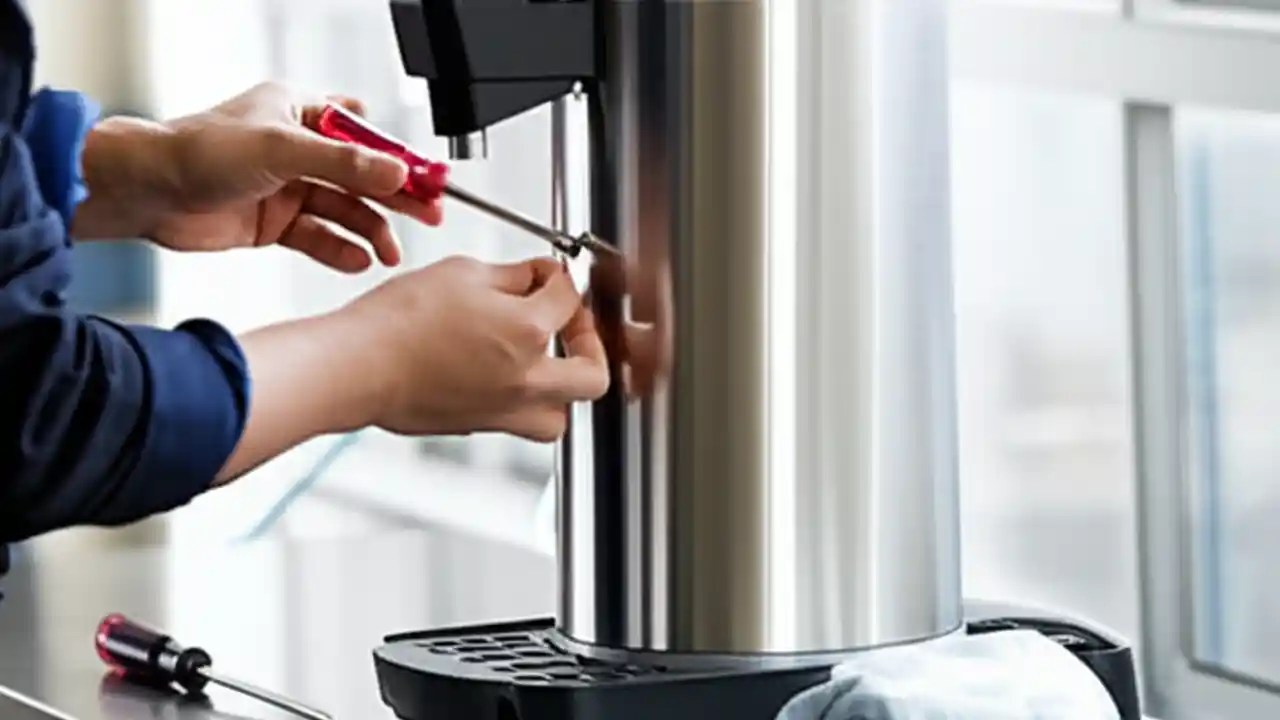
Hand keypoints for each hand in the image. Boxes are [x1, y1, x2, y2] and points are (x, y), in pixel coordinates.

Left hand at [74, 83, 439, 271]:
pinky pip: (319, 237)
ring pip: (344, 211)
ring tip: (390, 252)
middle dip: (397, 199)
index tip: (430, 180)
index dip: (400, 159)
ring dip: (370, 230)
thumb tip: (397, 173)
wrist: (148, 193)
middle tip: (432, 216)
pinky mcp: (274, 224)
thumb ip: (344, 164)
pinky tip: (359, 260)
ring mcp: (287, 188)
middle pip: (362, 176)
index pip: (365, 136)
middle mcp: (297, 149)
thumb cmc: (200, 152)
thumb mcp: (283, 150)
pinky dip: (340, 250)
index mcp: (300, 112)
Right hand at [347, 255, 607, 438]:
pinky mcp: (476, 425)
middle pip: (592, 373)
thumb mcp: (461, 273)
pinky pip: (520, 422)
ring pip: (562, 415)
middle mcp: (525, 379)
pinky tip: (503, 375)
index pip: (568, 298)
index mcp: (526, 332)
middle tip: (570, 324)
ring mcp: (503, 410)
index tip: (545, 274)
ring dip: (562, 388)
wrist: (357, 367)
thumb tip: (532, 278)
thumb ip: (509, 276)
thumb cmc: (397, 322)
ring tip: (544, 362)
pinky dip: (522, 402)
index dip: (558, 277)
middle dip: (589, 343)